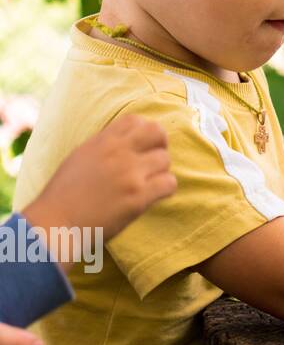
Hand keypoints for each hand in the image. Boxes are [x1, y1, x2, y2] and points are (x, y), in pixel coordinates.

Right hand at [23, 114, 175, 246]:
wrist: (54, 224)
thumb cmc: (64, 195)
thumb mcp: (80, 158)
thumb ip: (103, 146)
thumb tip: (126, 140)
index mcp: (102, 142)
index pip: (135, 120)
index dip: (144, 132)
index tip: (142, 146)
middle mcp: (117, 153)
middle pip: (156, 132)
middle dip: (160, 144)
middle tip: (153, 161)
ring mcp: (129, 174)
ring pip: (165, 160)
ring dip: (161, 171)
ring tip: (148, 183)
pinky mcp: (138, 197)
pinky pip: (169, 183)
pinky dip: (165, 190)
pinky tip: (154, 196)